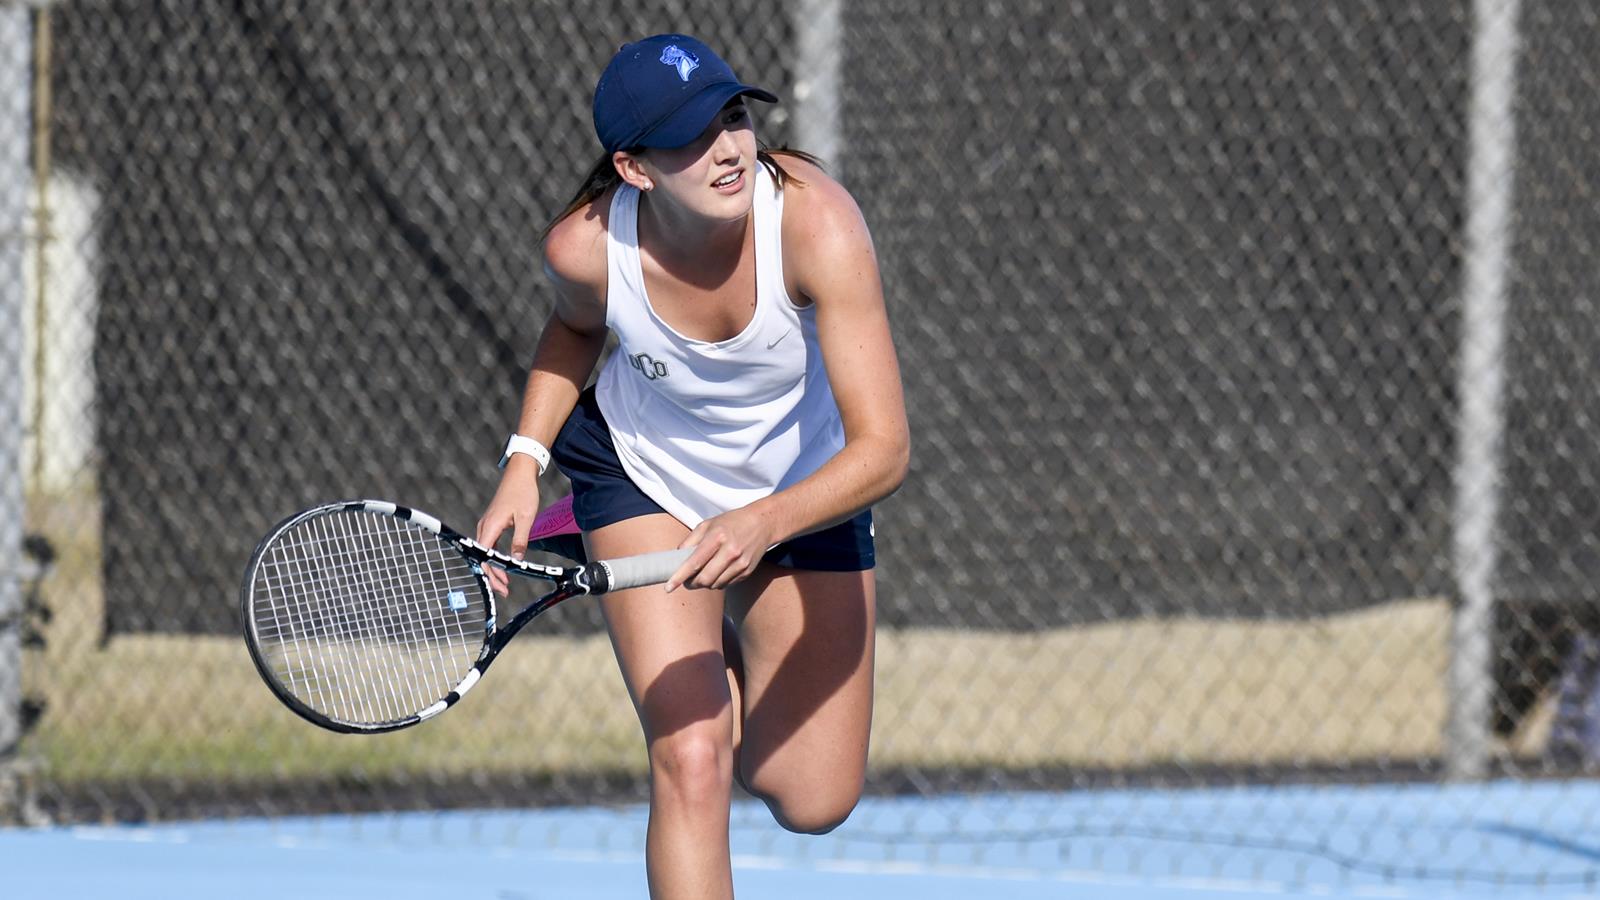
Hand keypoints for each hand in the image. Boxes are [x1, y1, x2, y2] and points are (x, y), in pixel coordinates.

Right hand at [475, 456, 540, 596]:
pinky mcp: (492, 524)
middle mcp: (484, 526)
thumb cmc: (523, 492)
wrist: (520, 472)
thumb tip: (516, 562)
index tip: (502, 586)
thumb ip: (519, 541)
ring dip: (493, 568)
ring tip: (504, 582)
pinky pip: (489, 545)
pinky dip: (495, 558)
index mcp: (490, 526)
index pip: (485, 557)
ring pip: (485, 552)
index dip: (492, 574)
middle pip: (482, 557)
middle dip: (492, 575)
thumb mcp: (525, 518)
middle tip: (505, 590)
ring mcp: (486, 525)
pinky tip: (503, 566)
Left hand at [666, 503, 778, 592]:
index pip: (694, 562)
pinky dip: (717, 582)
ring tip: (704, 572)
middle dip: (691, 584)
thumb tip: (676, 558)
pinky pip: (726, 584)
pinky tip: (718, 570)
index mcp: (717, 537)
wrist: (762, 523)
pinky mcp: (747, 571)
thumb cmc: (731, 522)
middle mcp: (730, 552)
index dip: (679, 577)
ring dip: (705, 583)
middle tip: (686, 581)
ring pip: (714, 585)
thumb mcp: (708, 524)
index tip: (668, 587)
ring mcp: (741, 563)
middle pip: (704, 579)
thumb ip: (690, 540)